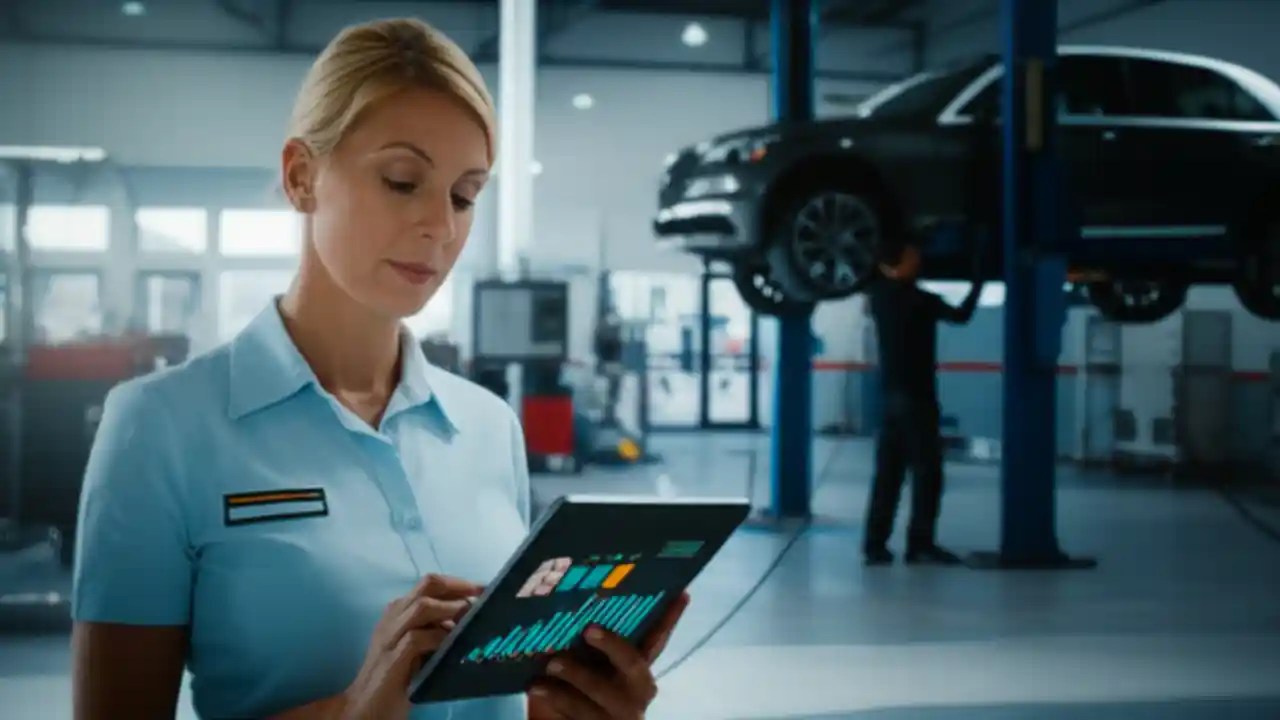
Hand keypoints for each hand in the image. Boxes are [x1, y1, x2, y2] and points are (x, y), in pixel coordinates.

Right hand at [340, 574, 481, 719]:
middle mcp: (393, 617)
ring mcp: (390, 636)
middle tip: (484, 595)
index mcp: (399, 611)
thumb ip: (437, 629)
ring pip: (421, 607)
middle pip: (427, 585)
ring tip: (471, 615)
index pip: (431, 584)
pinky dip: (437, 637)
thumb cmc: (396, 676)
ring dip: (450, 608)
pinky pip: (416, 639)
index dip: (460, 583)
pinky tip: (452, 642)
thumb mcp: (419, 647)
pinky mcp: (391, 659)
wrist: (364, 706)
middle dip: (459, 586)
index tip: (485, 588)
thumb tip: (469, 617)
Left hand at [528, 591, 689, 719]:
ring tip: (551, 663)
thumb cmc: (572, 690)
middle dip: (613, 645)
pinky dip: (556, 698)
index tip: (681, 592)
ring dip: (577, 675)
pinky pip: (580, 714)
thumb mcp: (583, 665)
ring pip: (604, 693)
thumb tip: (571, 602)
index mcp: (637, 669)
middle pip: (633, 664)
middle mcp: (637, 691)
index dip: (671, 618)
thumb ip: (585, 643)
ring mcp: (622, 714)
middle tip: (589, 629)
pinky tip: (536, 686)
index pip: (657, 639)